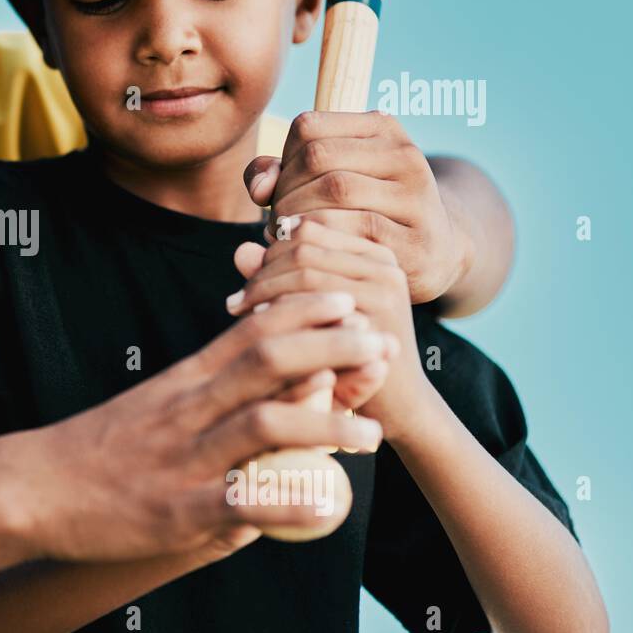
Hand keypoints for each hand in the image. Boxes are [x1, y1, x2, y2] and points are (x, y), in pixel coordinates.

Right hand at [12, 291, 395, 563]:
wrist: (33, 487)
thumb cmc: (99, 447)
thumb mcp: (154, 401)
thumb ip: (208, 386)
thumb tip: (268, 379)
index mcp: (183, 380)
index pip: (251, 328)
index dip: (306, 311)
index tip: (349, 300)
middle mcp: (187, 410)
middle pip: (266, 361)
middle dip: (331, 348)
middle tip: (379, 344)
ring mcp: (182, 459)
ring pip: (262, 426)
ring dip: (324, 423)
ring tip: (372, 434)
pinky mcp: (176, 511)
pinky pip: (238, 502)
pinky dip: (286, 501)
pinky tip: (327, 503)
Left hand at [227, 218, 435, 443]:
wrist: (396, 405)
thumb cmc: (347, 354)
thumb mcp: (315, 308)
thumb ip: (281, 275)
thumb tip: (242, 249)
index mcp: (374, 252)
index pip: (309, 227)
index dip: (271, 248)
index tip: (249, 273)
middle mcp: (385, 264)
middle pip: (303, 247)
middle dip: (262, 271)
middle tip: (237, 299)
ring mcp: (385, 290)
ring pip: (303, 271)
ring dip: (262, 289)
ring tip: (238, 309)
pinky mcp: (377, 319)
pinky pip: (312, 303)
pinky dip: (278, 309)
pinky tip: (256, 324)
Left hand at [245, 110, 471, 304]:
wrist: (432, 254)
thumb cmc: (362, 212)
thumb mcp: (327, 179)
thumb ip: (279, 173)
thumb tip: (260, 188)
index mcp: (381, 128)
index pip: (307, 127)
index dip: (281, 162)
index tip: (281, 192)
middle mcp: (404, 154)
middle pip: (318, 157)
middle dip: (284, 192)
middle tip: (276, 222)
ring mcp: (415, 195)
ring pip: (336, 189)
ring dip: (297, 216)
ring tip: (286, 236)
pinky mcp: (416, 238)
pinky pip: (356, 229)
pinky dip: (321, 239)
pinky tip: (310, 250)